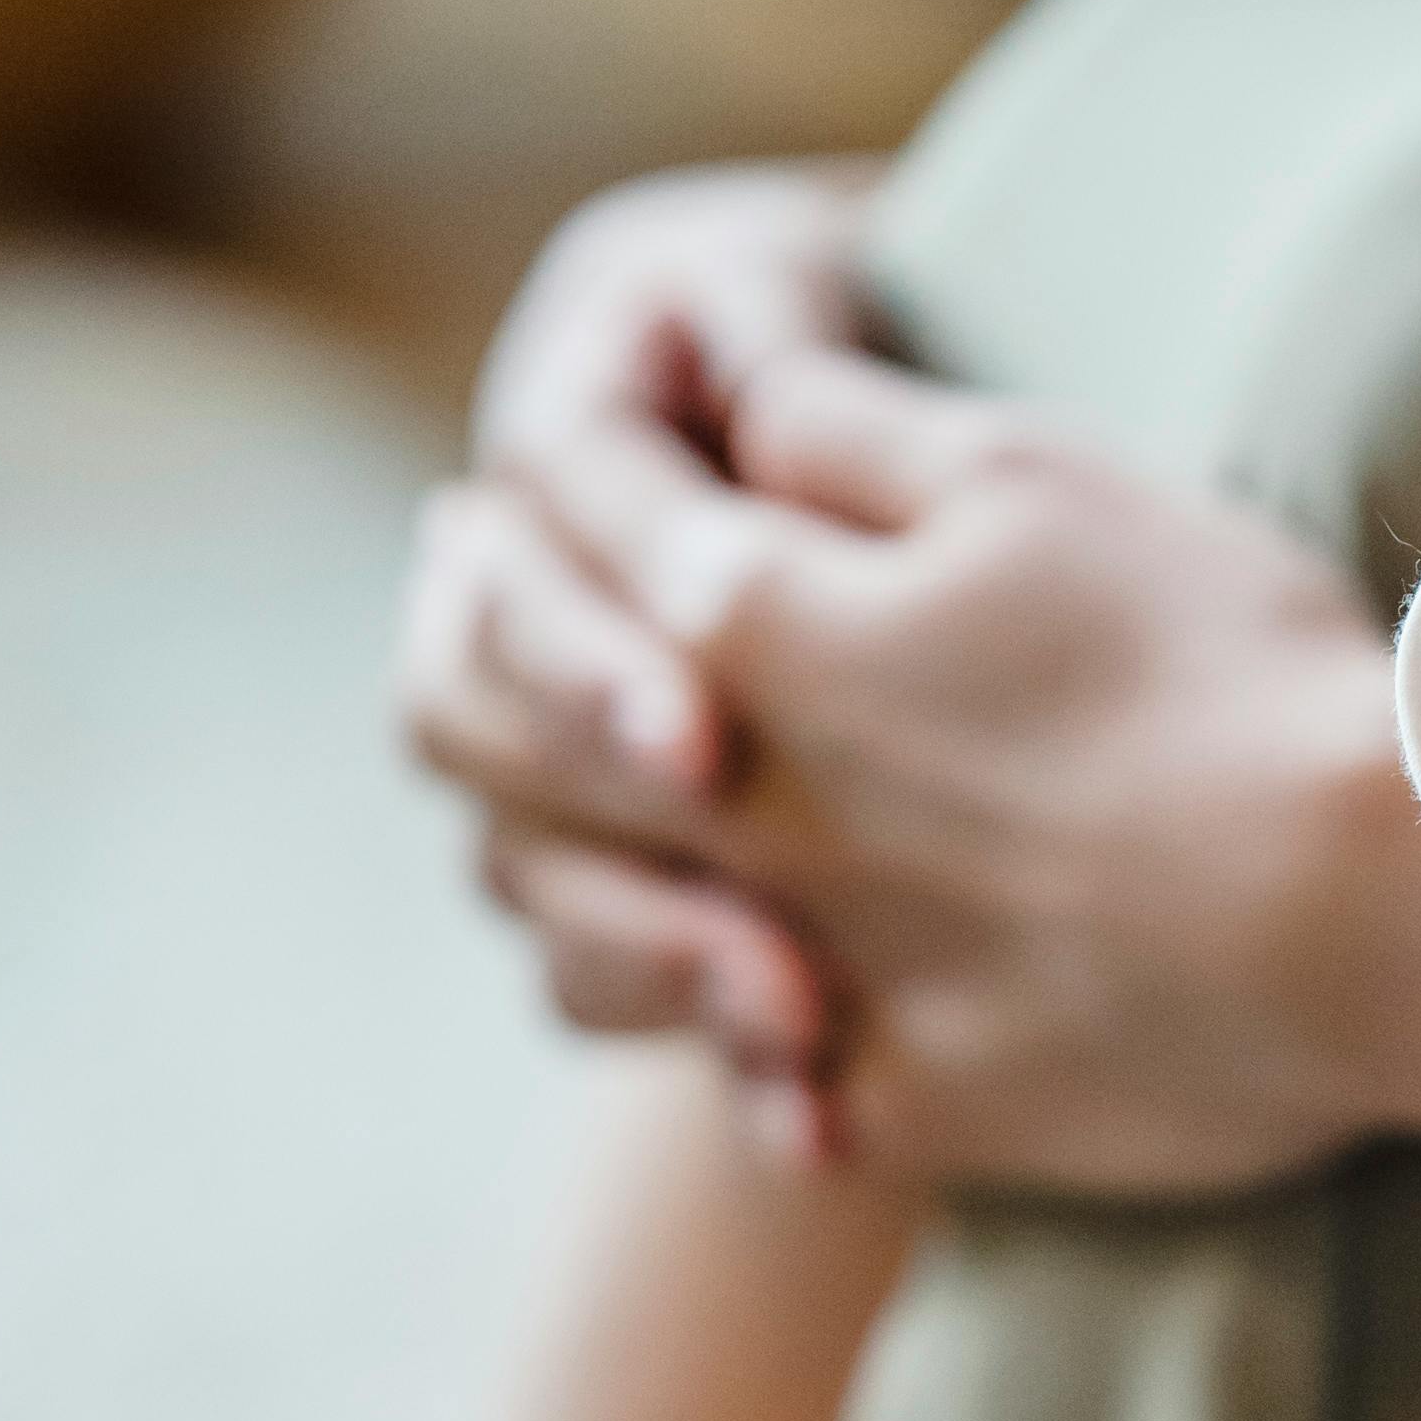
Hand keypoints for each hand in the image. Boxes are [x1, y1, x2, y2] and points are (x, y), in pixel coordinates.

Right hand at [404, 160, 880, 1085]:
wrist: (930, 475)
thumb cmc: (828, 344)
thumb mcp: (788, 296)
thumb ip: (760, 329)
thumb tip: (742, 381)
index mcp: (529, 513)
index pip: (494, 617)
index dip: (586, 679)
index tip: (705, 741)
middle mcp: (527, 656)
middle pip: (491, 781)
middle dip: (618, 852)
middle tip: (757, 921)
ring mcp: (589, 788)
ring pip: (549, 909)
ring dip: (659, 969)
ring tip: (799, 1021)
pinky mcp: (684, 892)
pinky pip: (636, 1007)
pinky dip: (725, 1071)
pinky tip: (819, 1125)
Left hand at [408, 203, 1420, 1192]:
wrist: (1378, 913)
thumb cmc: (1225, 660)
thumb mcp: (1033, 477)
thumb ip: (844, 438)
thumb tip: (733, 415)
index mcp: (760, 629)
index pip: (573, 516)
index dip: (556, 472)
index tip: (566, 451)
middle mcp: (749, 811)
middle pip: (503, 736)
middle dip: (493, 659)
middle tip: (485, 616)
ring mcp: (817, 974)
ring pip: (592, 945)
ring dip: (584, 880)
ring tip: (612, 843)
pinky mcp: (915, 1107)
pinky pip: (771, 1100)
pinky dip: (766, 1063)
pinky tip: (800, 1031)